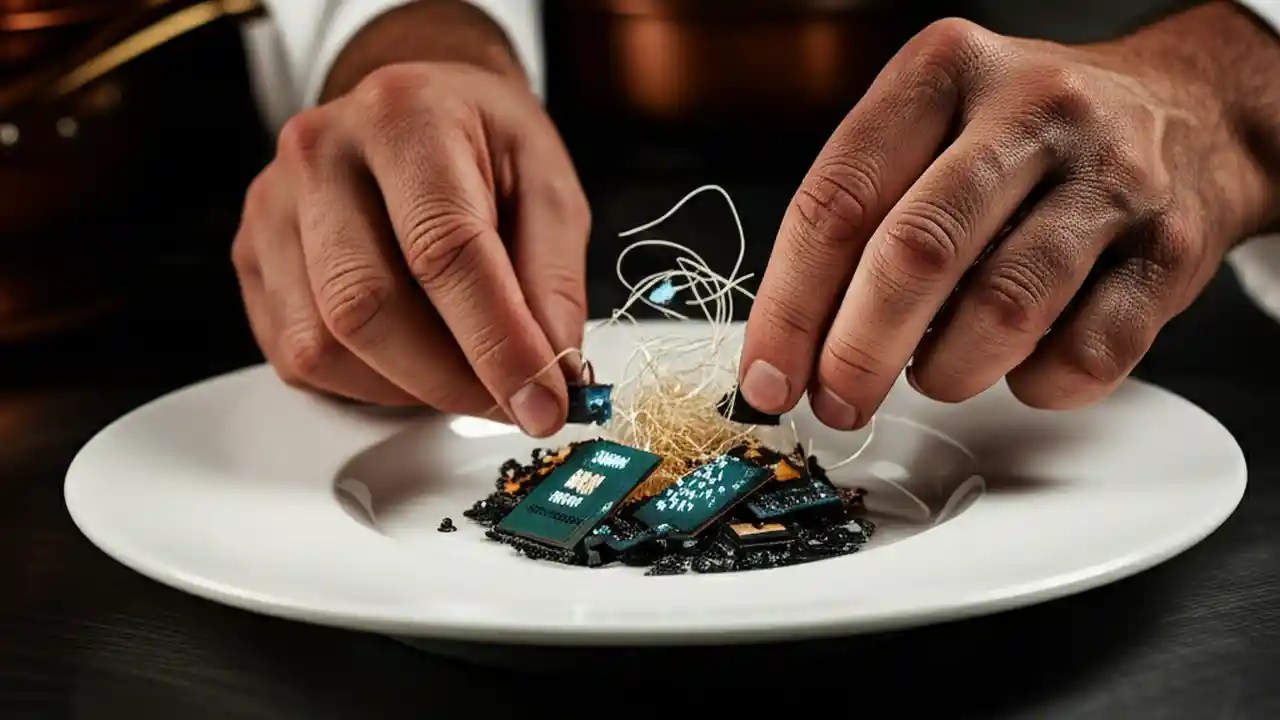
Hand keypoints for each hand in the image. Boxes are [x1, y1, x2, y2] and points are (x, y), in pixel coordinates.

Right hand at [231, 60, 589, 436]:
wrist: (414, 111)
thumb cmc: (483, 146)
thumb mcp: (549, 188)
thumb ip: (554, 282)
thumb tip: (551, 376)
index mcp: (403, 116)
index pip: (443, 250)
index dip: (497, 343)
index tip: (543, 403)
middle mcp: (320, 153)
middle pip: (367, 307)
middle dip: (451, 380)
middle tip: (513, 401)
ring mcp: (271, 209)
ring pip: (325, 347)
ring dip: (409, 388)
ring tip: (466, 371)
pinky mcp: (251, 260)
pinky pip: (300, 360)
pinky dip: (369, 384)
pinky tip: (412, 357)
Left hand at [742, 5, 1277, 428]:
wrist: (1189, 113)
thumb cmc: (1028, 137)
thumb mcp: (932, 128)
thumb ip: (860, 217)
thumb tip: (792, 346)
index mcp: (944, 71)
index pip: (838, 199)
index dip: (789, 306)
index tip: (767, 375)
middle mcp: (1031, 110)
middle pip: (916, 253)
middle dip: (857, 353)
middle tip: (836, 401)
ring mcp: (1110, 177)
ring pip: (1004, 308)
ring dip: (947, 371)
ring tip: (934, 374)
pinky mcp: (1169, 250)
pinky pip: (1087, 354)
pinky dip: (1034, 385)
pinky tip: (1017, 368)